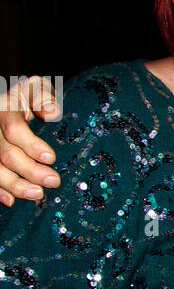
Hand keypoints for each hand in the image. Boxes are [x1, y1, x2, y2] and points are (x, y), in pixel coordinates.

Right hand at [0, 75, 60, 204]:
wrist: (4, 102)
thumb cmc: (25, 96)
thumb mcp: (34, 88)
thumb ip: (42, 97)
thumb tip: (50, 112)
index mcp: (3, 109)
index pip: (14, 129)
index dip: (32, 145)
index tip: (52, 158)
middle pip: (6, 154)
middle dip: (30, 170)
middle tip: (54, 181)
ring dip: (15, 186)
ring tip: (37, 194)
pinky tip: (11, 201)